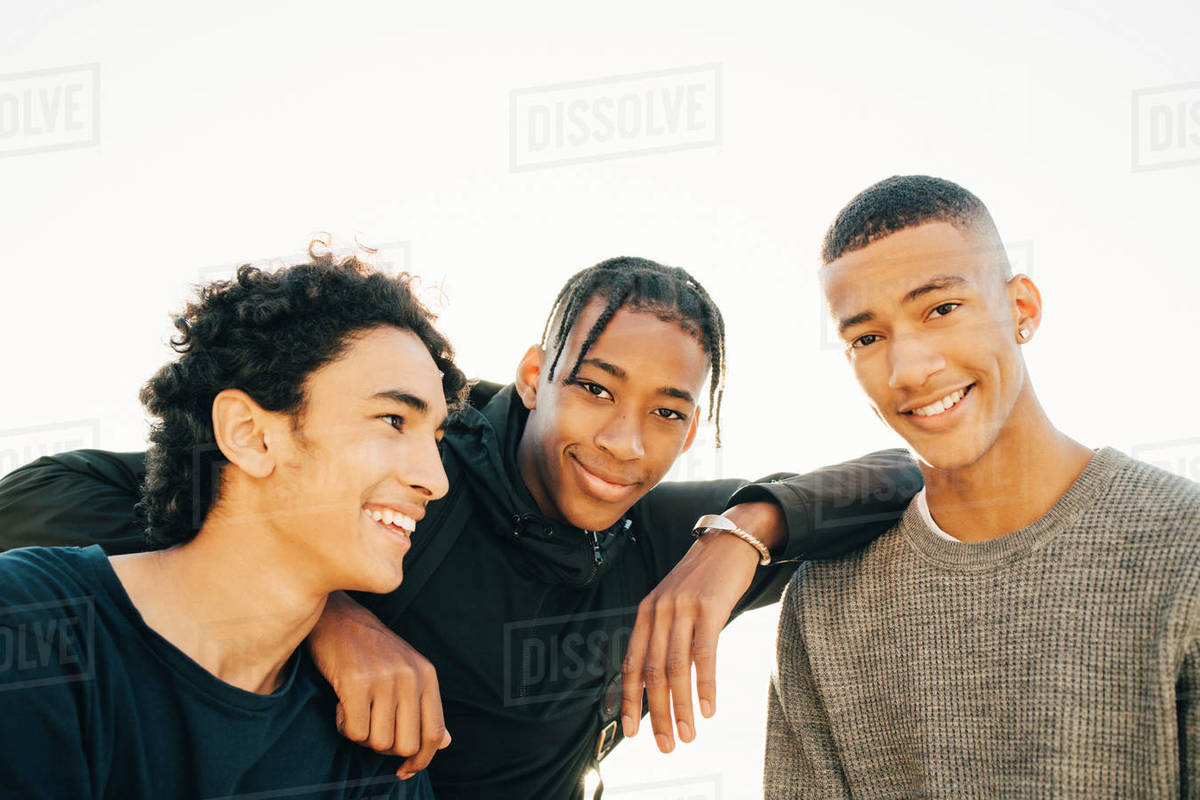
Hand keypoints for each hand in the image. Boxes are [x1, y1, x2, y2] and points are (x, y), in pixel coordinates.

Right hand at [308, 592, 450, 778]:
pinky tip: (342, 707)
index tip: (404, 771)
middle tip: (371, 728)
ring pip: (379, 742)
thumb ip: (426, 707)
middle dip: (385, 748)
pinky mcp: (356, 682)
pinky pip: (354, 732)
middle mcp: (410, 677)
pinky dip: (344, 727)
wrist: (337, 617)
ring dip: (362, 736)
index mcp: (427, 676)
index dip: (421, 760)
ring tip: (355, 711)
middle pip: (406, 745)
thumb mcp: (407, 671)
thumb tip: (445, 742)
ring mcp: (384, 679)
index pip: (435, 733)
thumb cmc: (370, 649)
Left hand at [620, 502, 781, 752]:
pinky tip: (709, 708)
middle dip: (658, 714)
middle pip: (652, 672)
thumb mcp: (675, 603)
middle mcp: (659, 611)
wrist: (730, 540)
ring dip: (682, 707)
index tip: (632, 731)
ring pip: (676, 668)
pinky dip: (705, 685)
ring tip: (688, 736)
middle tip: (666, 745)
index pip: (631, 664)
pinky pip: (704, 654)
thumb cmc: (704, 579)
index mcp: (646, 612)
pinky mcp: (709, 607)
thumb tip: (662, 680)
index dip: (630, 700)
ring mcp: (683, 608)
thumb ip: (666, 635)